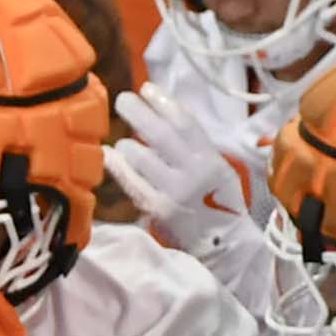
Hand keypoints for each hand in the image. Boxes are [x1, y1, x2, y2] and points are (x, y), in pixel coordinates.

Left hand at [106, 87, 256, 254]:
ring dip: (127, 143)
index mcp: (212, 160)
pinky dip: (116, 163)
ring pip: (139, 154)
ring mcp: (174, 191)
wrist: (225, 247)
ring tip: (126, 144)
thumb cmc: (220, 204)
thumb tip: (162, 112)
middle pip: (159, 132)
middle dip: (137, 111)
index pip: (185, 122)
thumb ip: (196, 146)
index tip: (147, 88)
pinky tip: (110, 155)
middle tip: (123, 100)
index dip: (163, 101)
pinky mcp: (157, 208)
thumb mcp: (219, 170)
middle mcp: (194, 173)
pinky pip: (129, 179)